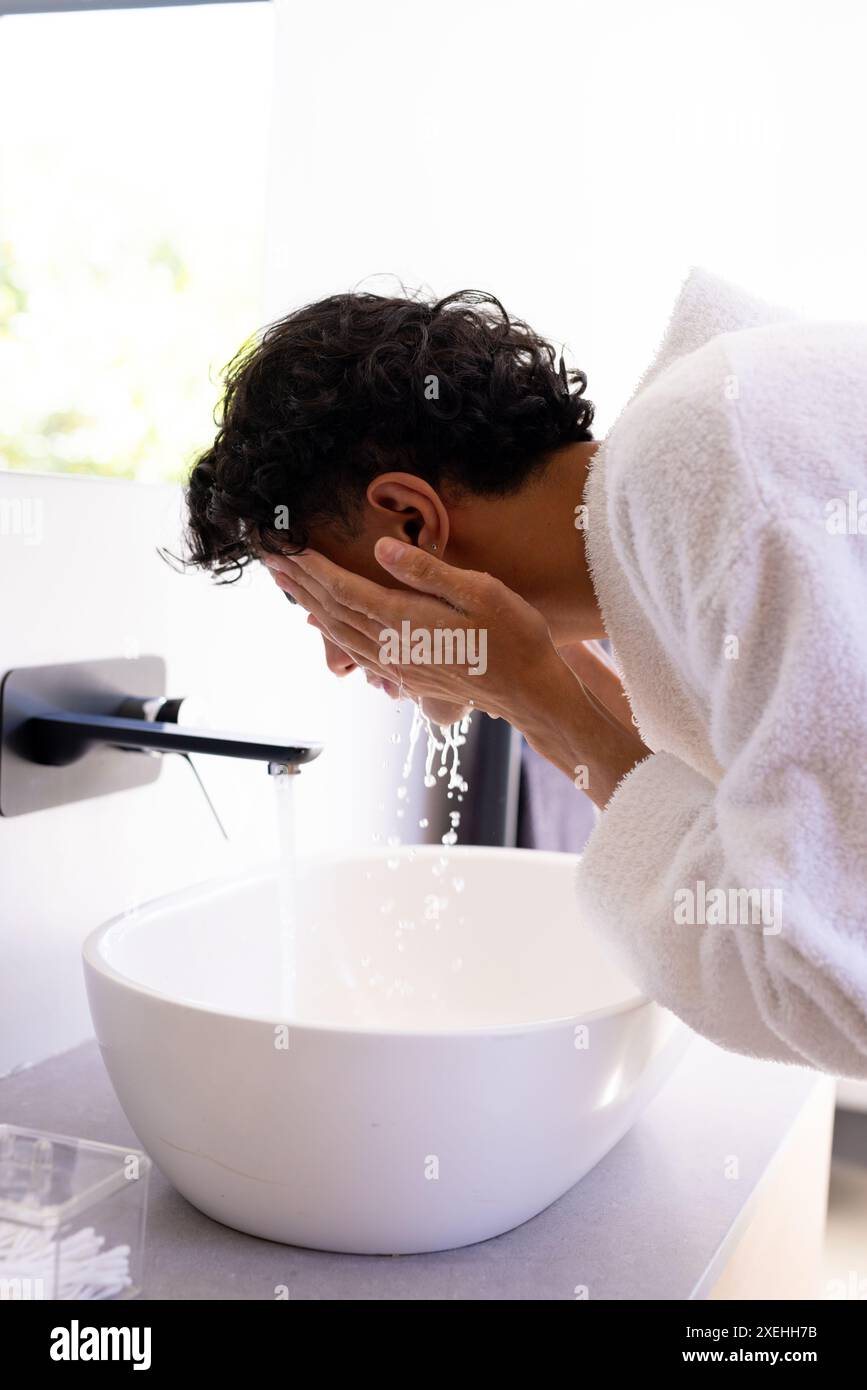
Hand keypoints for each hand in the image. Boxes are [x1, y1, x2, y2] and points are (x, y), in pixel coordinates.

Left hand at [264, 538, 560, 727]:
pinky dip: (333, 632)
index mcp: (406, 621)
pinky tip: (325, 624)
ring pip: (340, 633)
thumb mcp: (478, 592)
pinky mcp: (408, 676)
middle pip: (333, 611)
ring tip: (288, 585)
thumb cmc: (513, 636)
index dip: (311, 568)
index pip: (344, 589)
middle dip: (299, 583)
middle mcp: (393, 646)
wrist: (530, 691)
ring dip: (310, 606)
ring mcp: (398, 665)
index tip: (284, 547)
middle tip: (270, 558)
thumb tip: (382, 549)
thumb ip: (426, 571)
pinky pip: (356, 651)